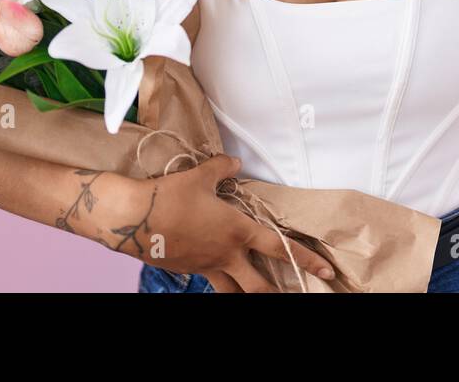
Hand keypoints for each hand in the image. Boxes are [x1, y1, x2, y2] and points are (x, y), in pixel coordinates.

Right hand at [121, 154, 336, 292]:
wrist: (132, 219)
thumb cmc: (170, 196)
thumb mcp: (200, 175)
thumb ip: (222, 168)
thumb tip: (235, 163)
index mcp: (237, 232)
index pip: (280, 248)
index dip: (306, 260)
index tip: (326, 271)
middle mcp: (226, 255)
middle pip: (258, 287)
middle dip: (275, 293)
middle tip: (291, 295)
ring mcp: (206, 266)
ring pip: (233, 291)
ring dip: (246, 294)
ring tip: (255, 293)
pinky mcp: (187, 269)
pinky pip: (209, 279)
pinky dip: (218, 278)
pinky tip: (214, 269)